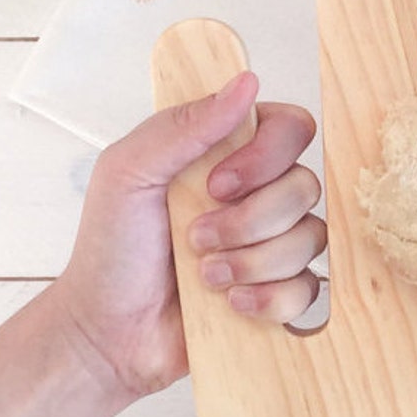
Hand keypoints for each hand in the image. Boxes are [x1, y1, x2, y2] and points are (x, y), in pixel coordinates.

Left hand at [48, 73, 326, 400]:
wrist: (106, 334)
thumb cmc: (110, 249)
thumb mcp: (129, 172)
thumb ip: (185, 126)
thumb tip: (245, 82)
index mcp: (228, 154)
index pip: (290, 128)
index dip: (267, 156)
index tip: (218, 184)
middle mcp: (258, 193)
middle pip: (305, 185)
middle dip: (249, 220)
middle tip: (196, 238)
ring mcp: (272, 243)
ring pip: (310, 238)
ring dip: (251, 262)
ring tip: (206, 276)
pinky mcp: (279, 291)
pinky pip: (307, 289)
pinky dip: (267, 299)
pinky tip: (229, 303)